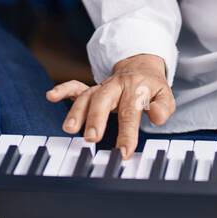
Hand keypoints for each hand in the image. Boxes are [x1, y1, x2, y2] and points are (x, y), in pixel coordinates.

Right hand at [44, 53, 173, 157]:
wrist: (141, 66)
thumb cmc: (151, 88)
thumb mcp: (165, 96)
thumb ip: (163, 108)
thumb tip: (155, 116)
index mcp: (136, 89)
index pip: (130, 111)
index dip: (127, 132)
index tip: (123, 151)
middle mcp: (116, 86)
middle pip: (103, 100)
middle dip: (96, 118)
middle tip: (92, 138)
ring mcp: (102, 87)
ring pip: (87, 96)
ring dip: (77, 111)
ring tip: (69, 128)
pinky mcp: (92, 88)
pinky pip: (76, 86)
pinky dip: (63, 89)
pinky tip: (51, 96)